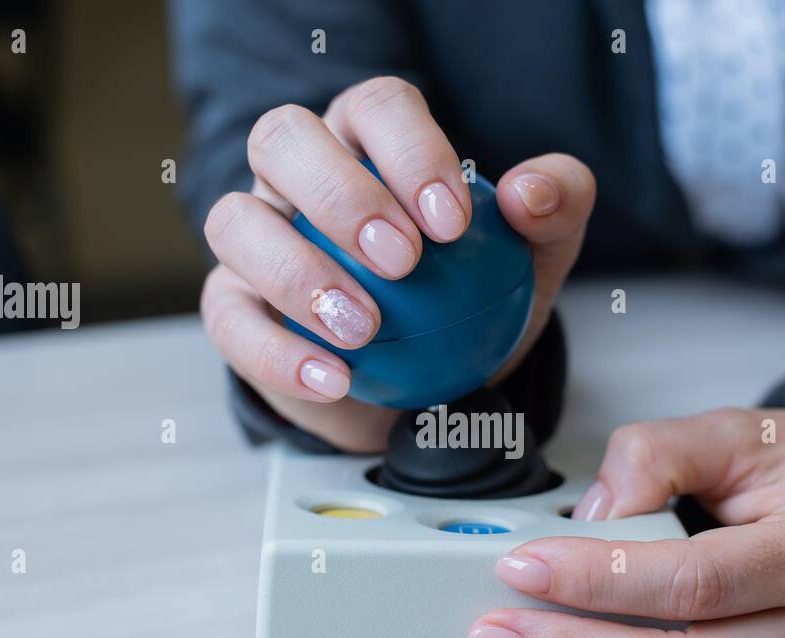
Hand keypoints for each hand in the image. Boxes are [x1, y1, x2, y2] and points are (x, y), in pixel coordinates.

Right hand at [199, 76, 595, 451]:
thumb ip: (554, 208)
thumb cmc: (474, 297)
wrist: (430, 381)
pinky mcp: (234, 308)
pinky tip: (334, 379)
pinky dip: (278, 352)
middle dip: (340, 194)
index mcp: (368, 140)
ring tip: (366, 328)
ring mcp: (256, 238)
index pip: (376, 109)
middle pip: (283, 139)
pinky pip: (230, 320)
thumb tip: (529, 194)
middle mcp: (299, 175)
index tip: (454, 224)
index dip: (410, 152)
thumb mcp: (536, 256)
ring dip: (296, 272)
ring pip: (234, 222)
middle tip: (402, 262)